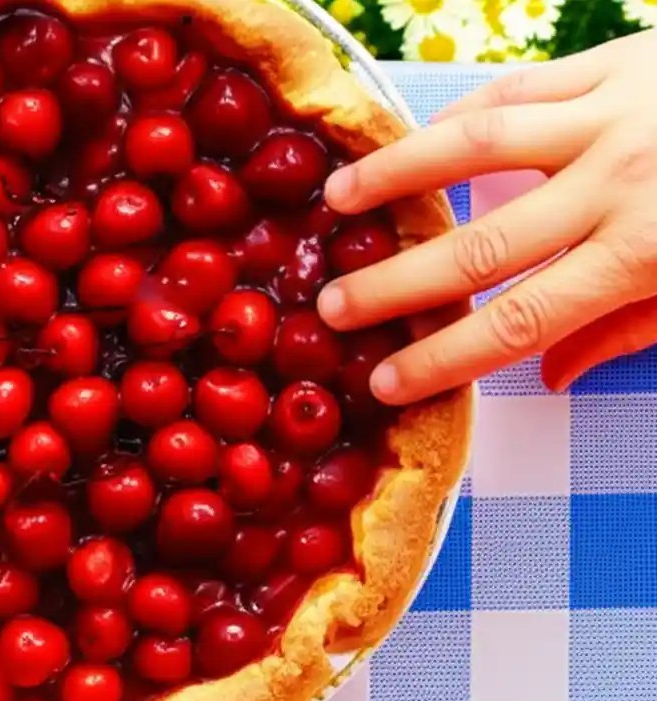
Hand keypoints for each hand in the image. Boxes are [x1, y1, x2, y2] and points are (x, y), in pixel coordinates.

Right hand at [319, 30, 656, 404]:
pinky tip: (410, 140)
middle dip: (394, 285)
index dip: (443, 359)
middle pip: (478, 249)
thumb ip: (629, 333)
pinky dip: (453, 116)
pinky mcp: (611, 63)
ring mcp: (609, 116)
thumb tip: (545, 378)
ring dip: (396, 175)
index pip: (519, 324)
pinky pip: (512, 89)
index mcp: (645, 257)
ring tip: (338, 198)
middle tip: (331, 305)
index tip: (386, 383)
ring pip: (474, 146)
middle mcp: (616, 188)